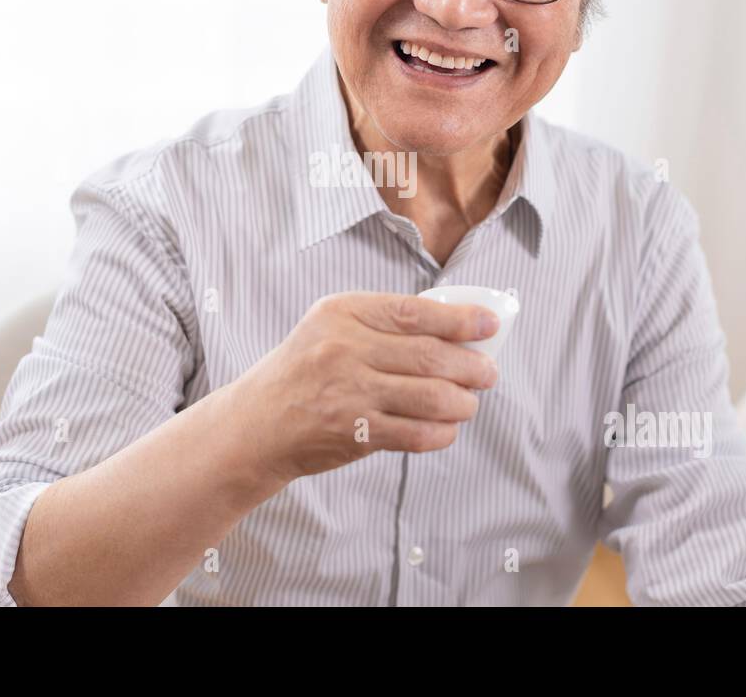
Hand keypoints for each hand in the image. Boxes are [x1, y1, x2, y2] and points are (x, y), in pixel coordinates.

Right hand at [232, 292, 499, 483]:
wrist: (256, 423)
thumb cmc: (303, 371)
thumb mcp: (330, 328)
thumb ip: (382, 324)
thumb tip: (454, 328)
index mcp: (342, 312)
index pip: (414, 312)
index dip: (460, 320)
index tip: (489, 325)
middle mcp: (345, 348)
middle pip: (430, 356)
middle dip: (472, 366)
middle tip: (489, 372)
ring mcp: (348, 392)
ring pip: (431, 396)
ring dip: (463, 402)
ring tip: (470, 402)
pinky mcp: (354, 433)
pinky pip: (416, 433)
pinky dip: (441, 432)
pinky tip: (447, 428)